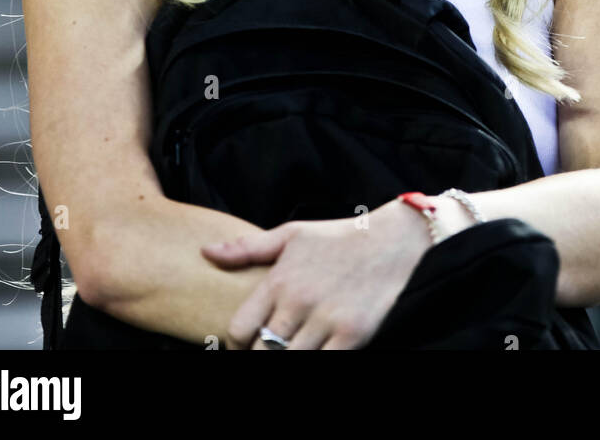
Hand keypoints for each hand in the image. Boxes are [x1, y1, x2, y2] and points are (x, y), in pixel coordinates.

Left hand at [201, 198, 439, 349]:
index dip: (237, 345)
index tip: (247, 345)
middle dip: (261, 356)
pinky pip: (322, 365)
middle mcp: (299, 301)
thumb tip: (205, 253)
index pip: (238, 329)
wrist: (393, 240)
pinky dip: (314, 363)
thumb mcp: (292, 234)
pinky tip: (315, 353)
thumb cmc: (339, 238)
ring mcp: (326, 320)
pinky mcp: (352, 335)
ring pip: (289, 362)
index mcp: (280, 279)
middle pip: (262, 352)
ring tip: (292, 350)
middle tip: (269, 350)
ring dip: (286, 360)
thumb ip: (247, 248)